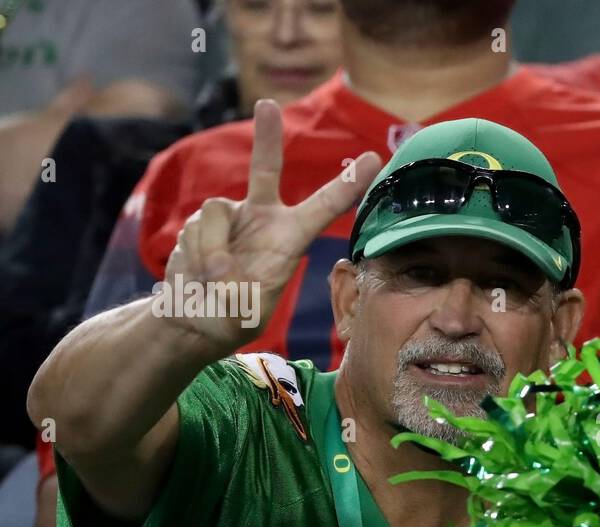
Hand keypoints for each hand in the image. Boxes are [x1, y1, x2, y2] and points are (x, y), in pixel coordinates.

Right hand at [160, 99, 380, 353]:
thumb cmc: (234, 314)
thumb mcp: (248, 312)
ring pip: (213, 214)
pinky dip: (195, 255)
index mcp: (290, 238)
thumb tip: (220, 268)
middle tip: (267, 105)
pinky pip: (193, 229)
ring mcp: (229, 216)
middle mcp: (262, 218)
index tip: (374, 159)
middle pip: (266, 168)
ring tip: (218, 281)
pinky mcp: (199, 221)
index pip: (324, 206)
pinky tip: (199, 274)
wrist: (197, 316)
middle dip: (266, 137)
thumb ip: (238, 290)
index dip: (347, 184)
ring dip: (211, 253)